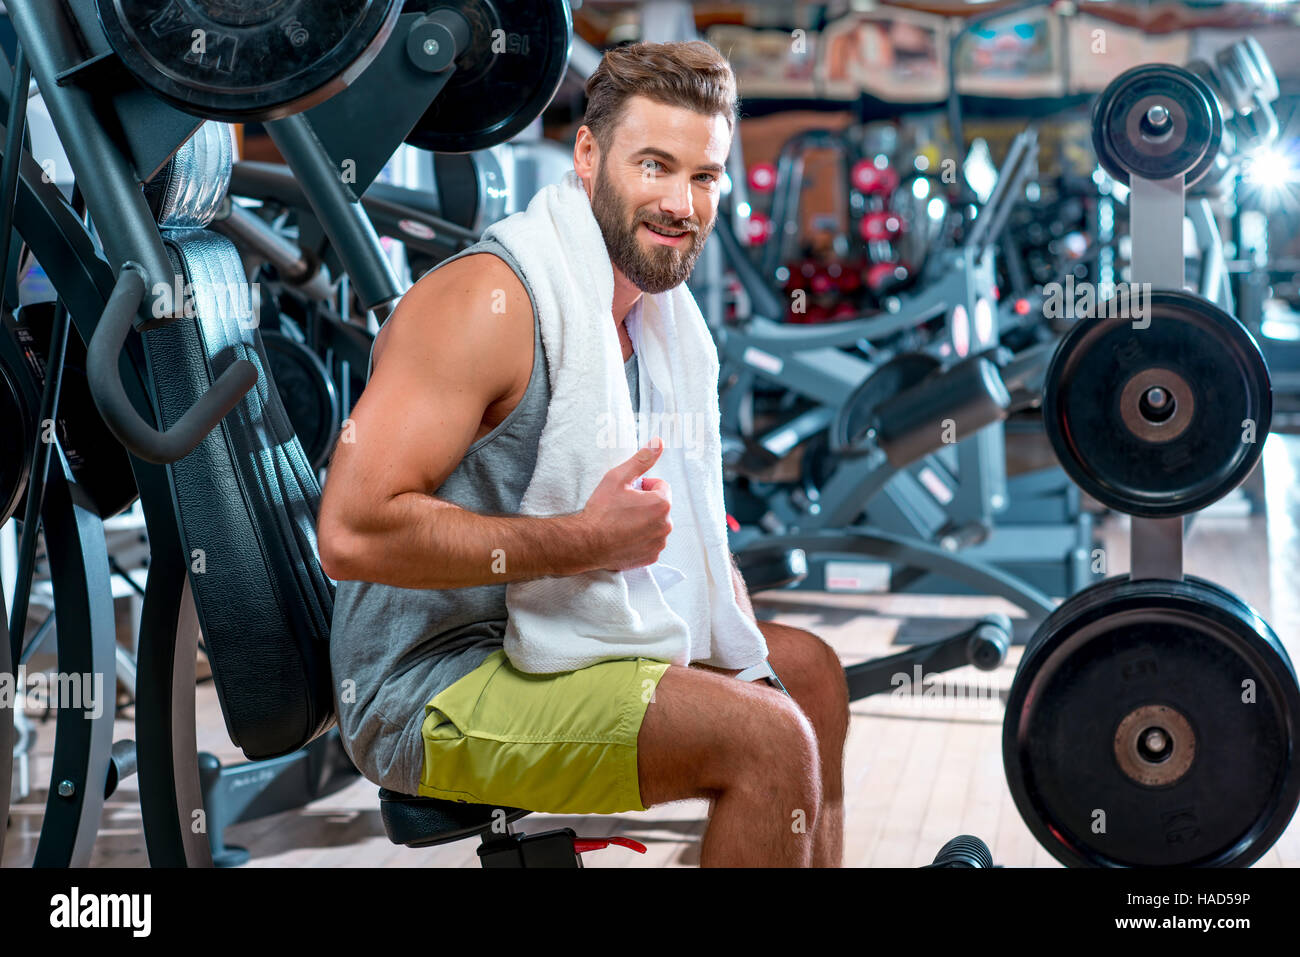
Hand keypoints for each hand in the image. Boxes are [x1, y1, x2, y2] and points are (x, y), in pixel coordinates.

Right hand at [581, 438, 672, 571]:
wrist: (585, 543)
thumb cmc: (601, 510)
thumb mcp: (618, 477)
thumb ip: (642, 459)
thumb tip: (659, 441)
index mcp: (662, 504)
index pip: (660, 485)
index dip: (643, 486)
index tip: (627, 492)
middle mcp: (666, 525)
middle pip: (659, 506)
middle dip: (645, 504)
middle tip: (622, 508)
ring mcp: (659, 543)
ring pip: (655, 524)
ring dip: (644, 521)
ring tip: (621, 523)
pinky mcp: (651, 557)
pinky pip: (650, 541)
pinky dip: (640, 538)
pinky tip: (623, 536)